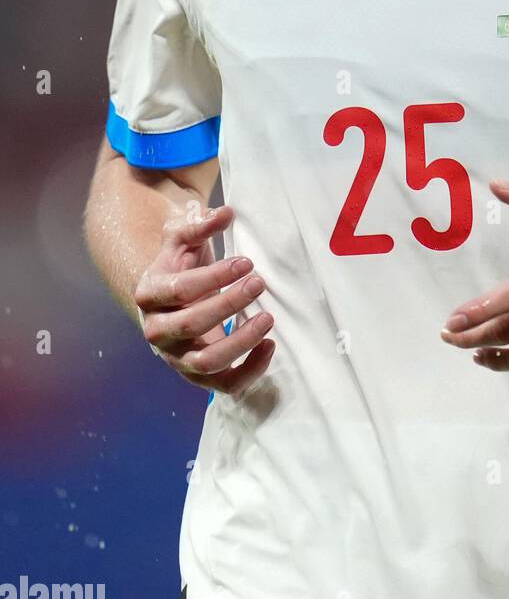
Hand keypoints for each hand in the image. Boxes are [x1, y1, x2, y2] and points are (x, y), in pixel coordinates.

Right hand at [134, 201, 274, 396]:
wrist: (169, 299)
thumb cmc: (179, 265)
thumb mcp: (182, 239)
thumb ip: (199, 225)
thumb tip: (226, 213)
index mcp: (149, 295)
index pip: (179, 289)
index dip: (214, 276)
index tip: (246, 262)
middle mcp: (156, 331)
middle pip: (191, 325)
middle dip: (229, 304)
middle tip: (259, 283)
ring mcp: (176, 358)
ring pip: (206, 362)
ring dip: (240, 342)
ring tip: (268, 318)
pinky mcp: (198, 376)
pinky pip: (224, 384)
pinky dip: (249, 371)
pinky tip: (270, 346)